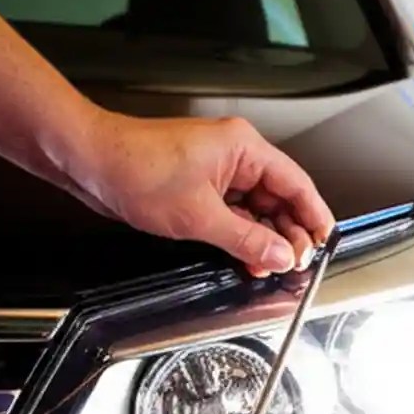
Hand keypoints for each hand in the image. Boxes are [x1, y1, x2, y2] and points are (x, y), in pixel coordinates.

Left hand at [68, 112, 334, 277]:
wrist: (87, 160)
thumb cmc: (133, 167)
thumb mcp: (199, 216)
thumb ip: (247, 240)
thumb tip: (280, 255)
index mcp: (244, 148)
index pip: (297, 184)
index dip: (314, 217)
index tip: (325, 242)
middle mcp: (236, 156)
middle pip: (280, 198)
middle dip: (289, 233)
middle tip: (297, 263)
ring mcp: (218, 171)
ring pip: (258, 209)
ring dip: (265, 238)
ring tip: (273, 265)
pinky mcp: (202, 186)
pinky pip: (235, 213)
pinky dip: (243, 235)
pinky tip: (249, 256)